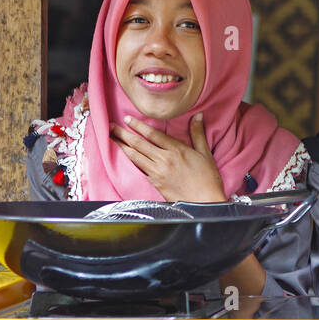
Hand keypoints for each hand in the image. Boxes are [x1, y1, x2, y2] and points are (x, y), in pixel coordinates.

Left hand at [110, 113, 225, 202]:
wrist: (204, 203)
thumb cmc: (208, 179)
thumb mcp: (205, 153)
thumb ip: (198, 134)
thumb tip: (198, 116)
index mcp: (177, 150)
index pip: (153, 134)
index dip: (138, 125)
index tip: (128, 119)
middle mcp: (164, 160)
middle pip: (139, 144)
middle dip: (123, 134)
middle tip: (111, 126)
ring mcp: (157, 172)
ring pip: (135, 156)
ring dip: (121, 146)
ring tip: (111, 138)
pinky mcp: (155, 183)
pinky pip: (139, 169)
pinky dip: (129, 161)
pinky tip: (123, 157)